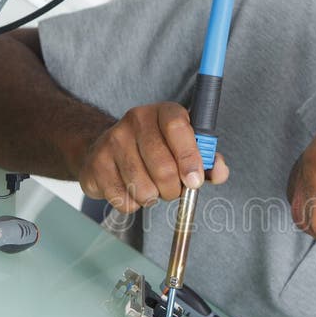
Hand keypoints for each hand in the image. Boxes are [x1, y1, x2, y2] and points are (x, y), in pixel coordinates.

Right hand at [78, 101, 229, 212]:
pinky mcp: (96, 164)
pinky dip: (133, 204)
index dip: (189, 156)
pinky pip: (123, 199)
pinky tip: (131, 189)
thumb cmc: (157, 150)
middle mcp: (136, 120)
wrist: (108, 149)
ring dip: (153, 197)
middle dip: (173, 189)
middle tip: (173, 189)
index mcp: (163, 112)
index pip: (177, 126)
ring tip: (151, 187)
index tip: (195, 181)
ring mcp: (112, 140)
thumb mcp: (186, 149)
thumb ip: (208, 161)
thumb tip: (220, 172)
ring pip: (143, 187)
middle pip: (162, 165)